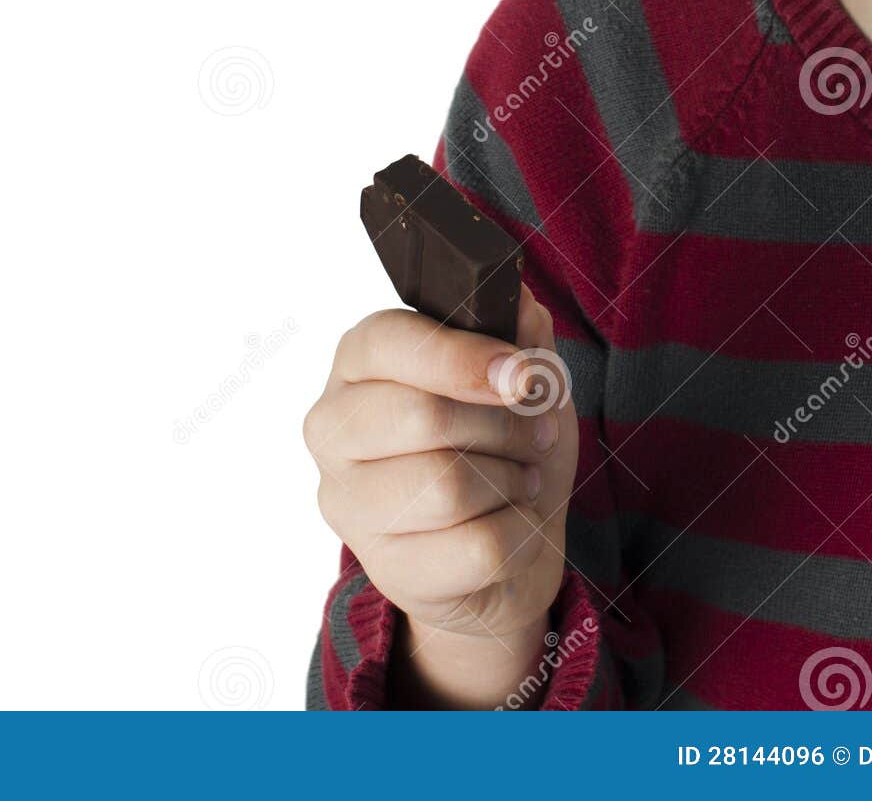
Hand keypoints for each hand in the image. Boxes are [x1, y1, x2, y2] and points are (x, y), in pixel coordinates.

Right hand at [303, 283, 577, 646]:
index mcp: (356, 363)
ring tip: (521, 476)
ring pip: (448, 486)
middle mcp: (333, 429)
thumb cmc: (499, 445)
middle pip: (423, 416)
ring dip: (512, 479)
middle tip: (538, 432)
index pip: (385, 341)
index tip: (520, 374)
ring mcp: (348, 504)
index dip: (460, 356)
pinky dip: (519, 532)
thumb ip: (520, 333)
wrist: (504, 552)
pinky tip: (510, 522)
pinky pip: (477, 547)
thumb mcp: (520, 377)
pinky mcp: (387, 568)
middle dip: (505, 424)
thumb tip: (519, 304)